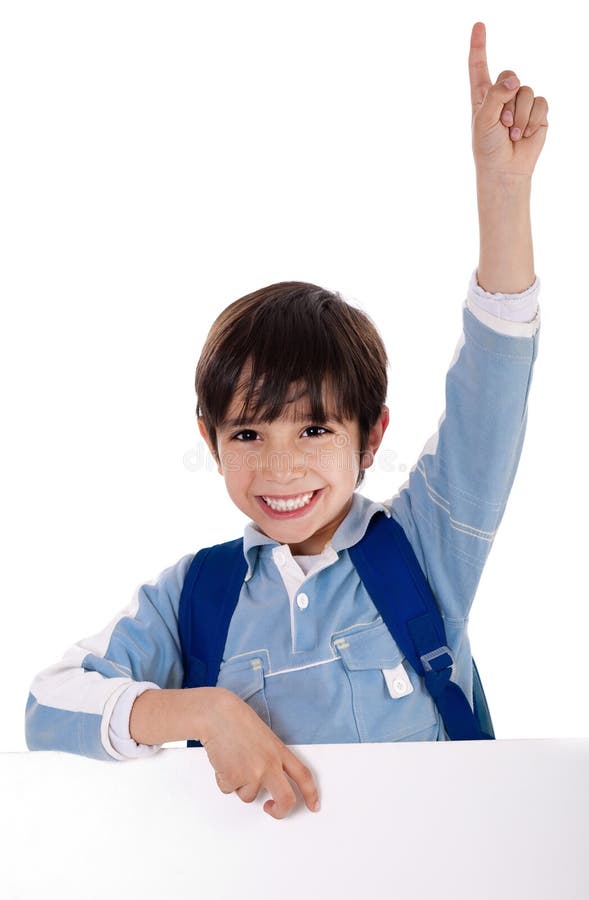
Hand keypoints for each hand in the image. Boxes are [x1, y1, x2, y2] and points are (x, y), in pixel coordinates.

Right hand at [200, 688, 319, 819]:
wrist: (217, 715)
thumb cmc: (237, 721)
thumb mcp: (264, 738)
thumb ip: (271, 758)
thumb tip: (268, 782)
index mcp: (279, 751)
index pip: (303, 776)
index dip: (311, 793)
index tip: (314, 806)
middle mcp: (270, 764)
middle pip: (286, 799)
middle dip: (280, 812)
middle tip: (271, 809)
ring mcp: (253, 773)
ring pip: (249, 796)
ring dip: (240, 785)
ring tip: (234, 760)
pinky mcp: (234, 779)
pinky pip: (229, 790)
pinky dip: (224, 780)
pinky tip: (223, 760)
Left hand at [469, 21, 548, 180]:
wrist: (505, 170)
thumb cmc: (488, 148)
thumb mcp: (483, 120)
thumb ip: (495, 95)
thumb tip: (515, 80)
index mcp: (482, 96)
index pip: (479, 66)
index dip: (479, 46)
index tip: (478, 25)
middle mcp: (502, 95)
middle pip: (510, 76)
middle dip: (507, 101)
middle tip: (502, 124)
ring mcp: (521, 103)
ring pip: (526, 91)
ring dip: (519, 116)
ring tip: (512, 134)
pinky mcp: (537, 112)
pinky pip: (540, 103)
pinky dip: (532, 120)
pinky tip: (525, 135)